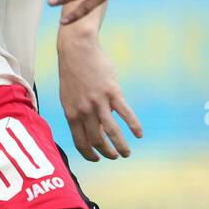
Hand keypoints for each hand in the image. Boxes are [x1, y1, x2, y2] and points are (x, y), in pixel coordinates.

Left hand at [57, 36, 141, 161]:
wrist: (77, 50)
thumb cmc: (73, 73)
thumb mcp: (69, 96)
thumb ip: (78, 113)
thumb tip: (93, 129)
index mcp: (71, 113)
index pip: (80, 142)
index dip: (89, 154)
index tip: (97, 159)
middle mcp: (84, 111)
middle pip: (97, 140)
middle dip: (107, 153)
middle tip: (116, 156)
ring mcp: (98, 102)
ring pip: (112, 132)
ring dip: (121, 146)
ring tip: (127, 153)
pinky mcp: (112, 92)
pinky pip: (125, 113)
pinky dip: (134, 126)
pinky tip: (139, 134)